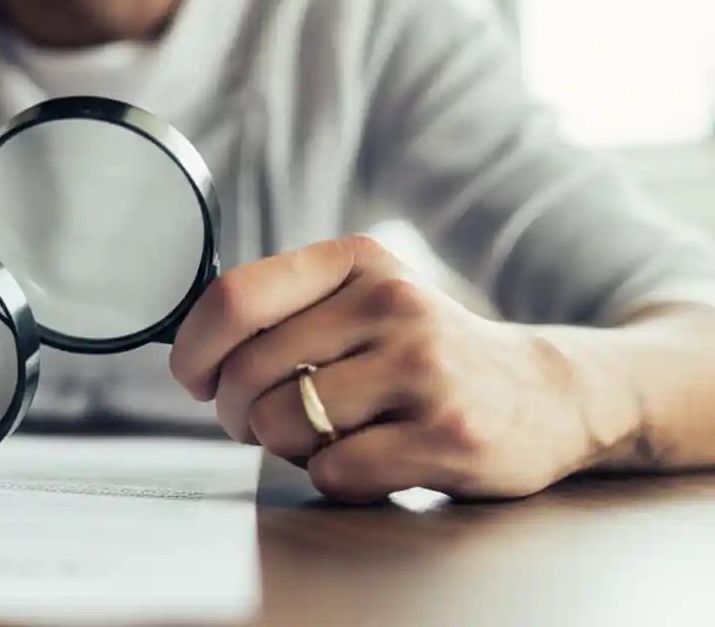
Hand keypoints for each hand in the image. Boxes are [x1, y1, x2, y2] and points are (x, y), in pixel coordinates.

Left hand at [170, 235, 613, 501]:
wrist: (548, 392)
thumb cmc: (425, 352)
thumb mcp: (363, 300)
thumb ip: (284, 311)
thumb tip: (190, 353)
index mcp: (357, 261)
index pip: (232, 298)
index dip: (193, 351)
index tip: (195, 380)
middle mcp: (391, 302)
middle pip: (247, 373)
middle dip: (237, 414)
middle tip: (264, 423)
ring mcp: (424, 367)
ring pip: (283, 425)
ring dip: (289, 448)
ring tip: (332, 435)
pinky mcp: (447, 433)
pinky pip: (332, 472)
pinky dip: (336, 478)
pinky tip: (375, 459)